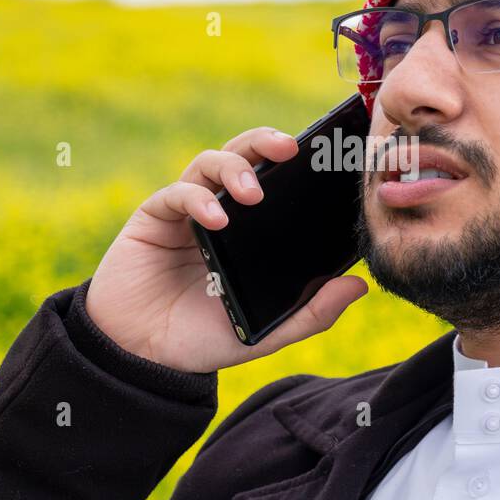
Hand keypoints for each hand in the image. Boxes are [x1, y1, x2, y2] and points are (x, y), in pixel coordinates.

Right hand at [84, 127, 368, 372]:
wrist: (141, 357)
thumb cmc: (200, 339)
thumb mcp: (265, 331)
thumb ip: (311, 313)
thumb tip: (359, 287)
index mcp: (251, 229)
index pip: (279, 182)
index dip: (300, 165)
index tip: (328, 159)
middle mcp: (222, 210)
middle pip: (247, 156)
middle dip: (268, 142)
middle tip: (292, 148)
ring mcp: (187, 210)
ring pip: (212, 161)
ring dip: (236, 168)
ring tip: (252, 193)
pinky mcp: (154, 216)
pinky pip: (177, 193)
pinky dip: (198, 199)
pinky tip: (215, 218)